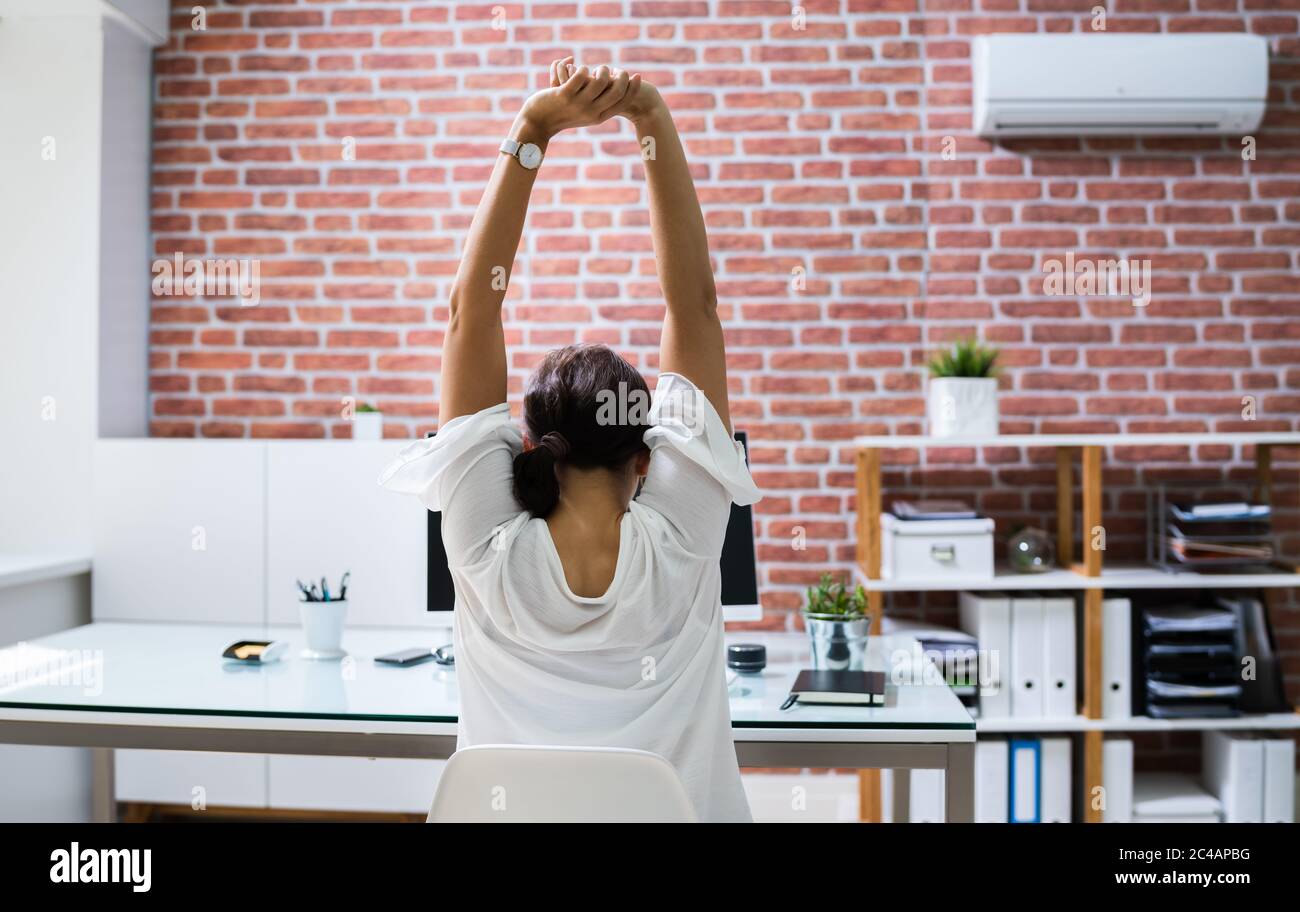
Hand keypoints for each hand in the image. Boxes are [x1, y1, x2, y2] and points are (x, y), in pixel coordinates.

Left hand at [519, 58, 641, 137]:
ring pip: (599, 82)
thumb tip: (611, 88)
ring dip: (602, 70)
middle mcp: (590, 112)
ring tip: (599, 68)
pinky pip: (579, 77)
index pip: (622, 102)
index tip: (638, 76)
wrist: (538, 122)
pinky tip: (580, 67)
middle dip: (622, 77)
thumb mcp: (583, 112)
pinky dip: (582, 69)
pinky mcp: (564, 95)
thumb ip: (597, 103)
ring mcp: (577, 104)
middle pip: (615, 91)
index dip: (632, 89)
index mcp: (598, 117)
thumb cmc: (562, 115)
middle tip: (619, 70)